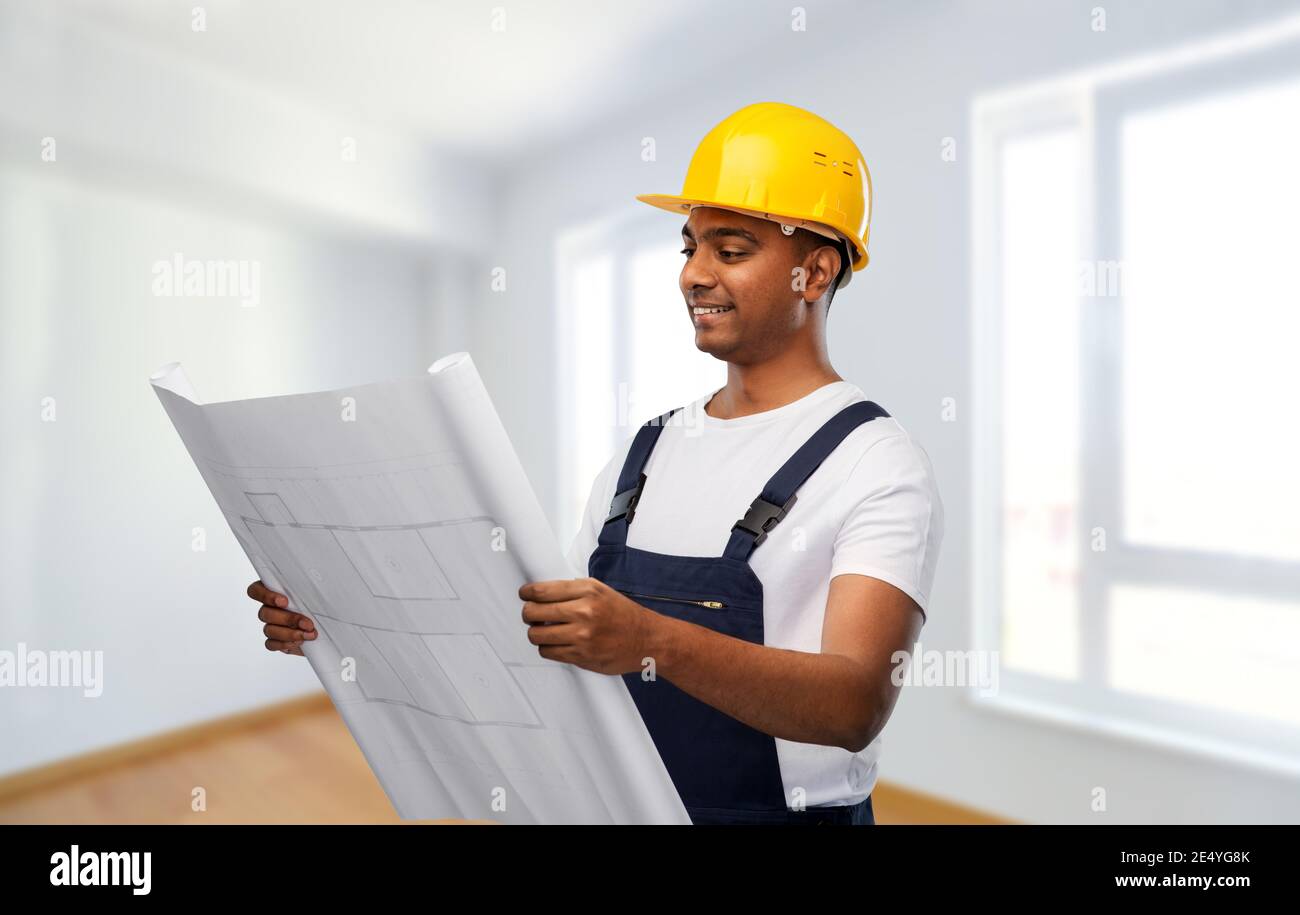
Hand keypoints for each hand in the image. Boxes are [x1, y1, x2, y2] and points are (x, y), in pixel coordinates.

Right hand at [248, 580, 315, 655]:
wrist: (329, 625)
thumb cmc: (322, 604)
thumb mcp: (317, 593)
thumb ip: (309, 588)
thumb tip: (315, 582)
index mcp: (275, 591)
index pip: (256, 590)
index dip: (265, 596)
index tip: (284, 601)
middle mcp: (270, 608)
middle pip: (264, 613)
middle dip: (288, 619)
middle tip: (307, 623)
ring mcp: (271, 625)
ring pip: (268, 629)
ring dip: (290, 633)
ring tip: (309, 634)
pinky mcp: (275, 640)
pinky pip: (271, 644)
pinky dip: (285, 644)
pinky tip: (299, 642)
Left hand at [519, 577, 654, 674]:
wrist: (647, 640)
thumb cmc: (623, 615)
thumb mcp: (600, 591)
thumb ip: (572, 591)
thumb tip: (540, 594)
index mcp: (588, 591)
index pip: (541, 591)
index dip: (527, 593)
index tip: (525, 595)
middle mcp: (584, 612)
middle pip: (533, 613)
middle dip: (528, 614)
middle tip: (532, 615)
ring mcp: (582, 636)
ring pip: (536, 635)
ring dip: (536, 633)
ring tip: (543, 631)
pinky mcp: (581, 656)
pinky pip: (548, 652)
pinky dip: (547, 648)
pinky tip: (556, 643)